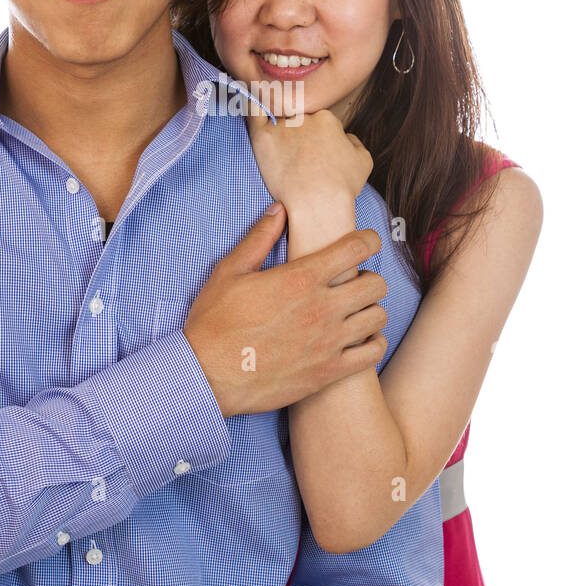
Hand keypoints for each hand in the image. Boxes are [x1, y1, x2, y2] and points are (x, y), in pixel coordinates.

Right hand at [184, 204, 389, 417]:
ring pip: (378, 316)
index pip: (357, 249)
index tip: (366, 243)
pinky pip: (373, 352)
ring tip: (355, 311)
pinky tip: (357, 339)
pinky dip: (372, 342)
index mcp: (300, 278)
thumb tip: (280, 210)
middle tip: (354, 281)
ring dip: (371, 309)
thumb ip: (260, 237)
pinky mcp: (329, 371)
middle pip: (376, 283)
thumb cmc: (215, 322)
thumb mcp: (230, 271)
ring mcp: (328, 342)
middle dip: (369, 276)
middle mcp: (321, 308)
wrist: (207, 375)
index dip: (369, 240)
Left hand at [244, 104, 372, 211]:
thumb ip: (353, 141)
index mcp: (327, 119)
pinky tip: (249, 100)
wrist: (318, 203)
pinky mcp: (263, 136)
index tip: (312, 154)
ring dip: (276, 128)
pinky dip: (251, 105)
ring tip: (277, 149)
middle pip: (296, 119)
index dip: (315, 137)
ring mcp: (282, 125)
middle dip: (296, 134)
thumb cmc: (342, 187)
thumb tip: (344, 137)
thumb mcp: (364, 160)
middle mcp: (305, 117)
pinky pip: (253, 113)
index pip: (317, 121)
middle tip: (295, 158)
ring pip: (276, 119)